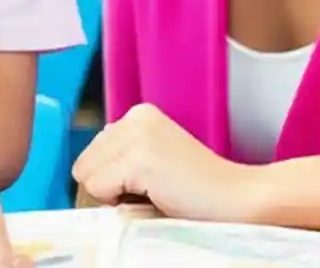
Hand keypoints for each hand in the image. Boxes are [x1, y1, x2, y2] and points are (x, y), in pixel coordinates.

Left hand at [72, 104, 255, 221]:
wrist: (239, 199)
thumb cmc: (197, 192)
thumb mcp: (152, 161)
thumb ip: (121, 158)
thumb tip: (81, 177)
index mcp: (138, 115)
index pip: (90, 154)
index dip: (112, 179)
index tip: (149, 183)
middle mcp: (134, 117)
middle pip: (83, 164)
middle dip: (109, 187)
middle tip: (152, 191)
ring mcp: (138, 135)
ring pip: (86, 176)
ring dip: (114, 196)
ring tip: (154, 193)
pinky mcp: (140, 158)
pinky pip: (99, 189)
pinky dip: (121, 204)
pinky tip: (157, 196)